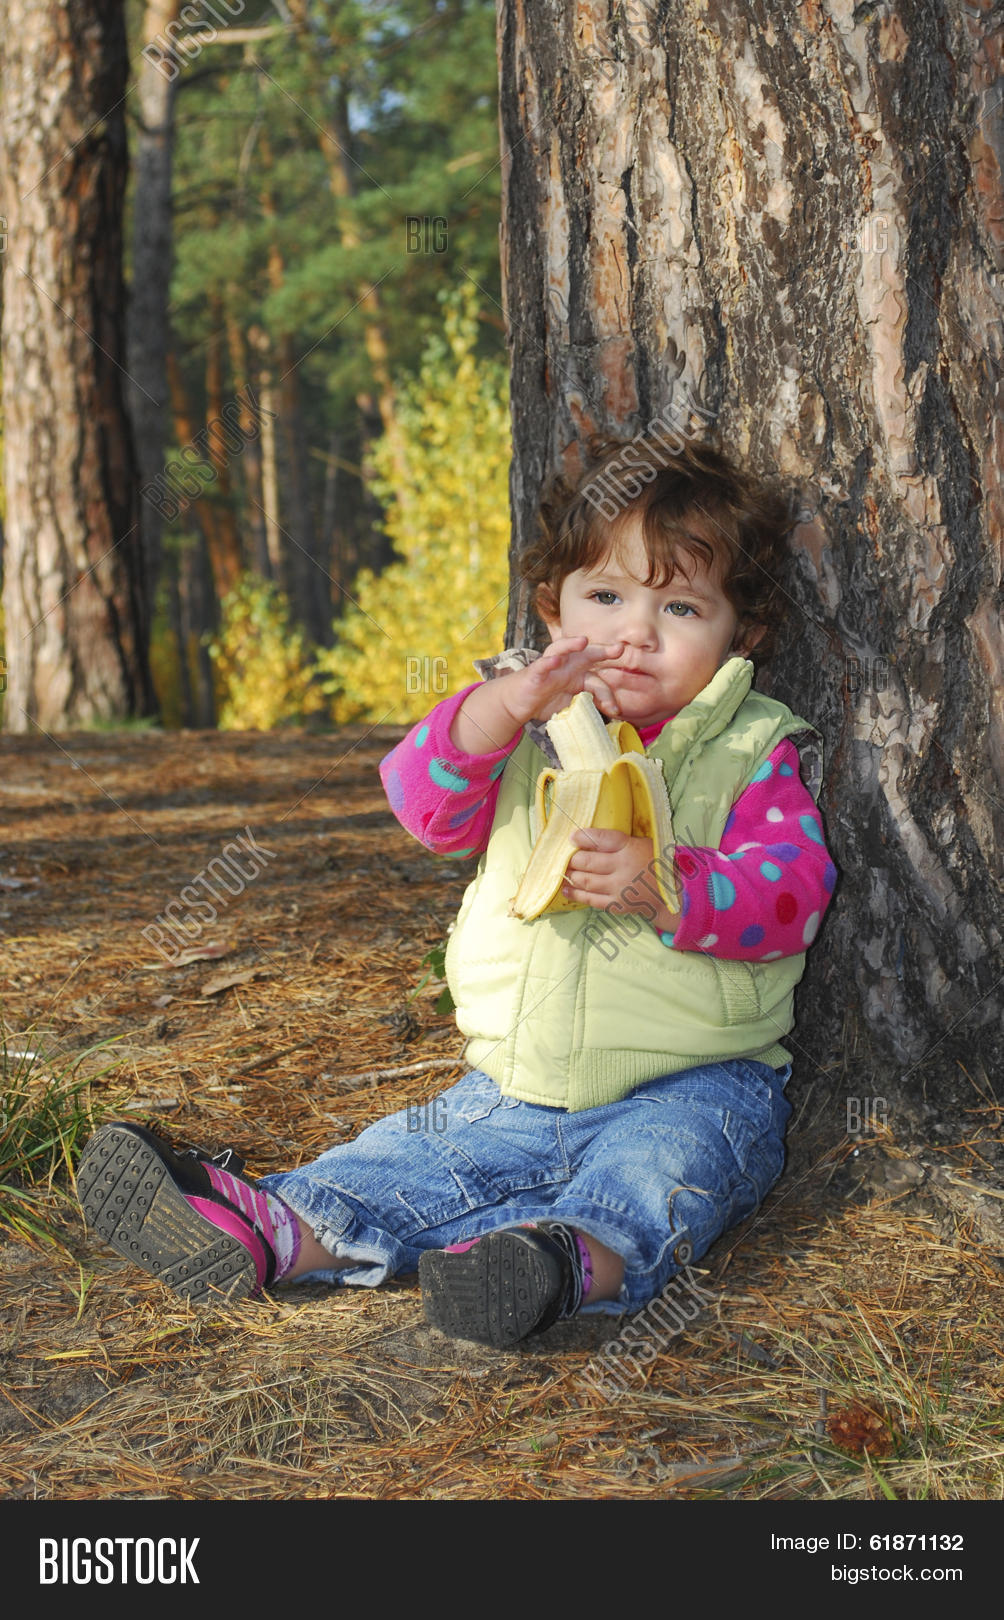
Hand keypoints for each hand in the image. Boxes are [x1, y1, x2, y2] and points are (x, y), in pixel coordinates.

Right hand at [499, 636, 626, 726]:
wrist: (516, 703)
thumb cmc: (544, 700)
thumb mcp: (571, 705)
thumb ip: (590, 703)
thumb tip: (615, 711)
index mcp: (578, 675)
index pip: (597, 681)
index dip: (608, 695)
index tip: (615, 711)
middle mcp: (566, 667)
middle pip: (586, 654)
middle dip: (602, 650)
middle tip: (619, 650)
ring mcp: (550, 668)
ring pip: (561, 650)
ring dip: (571, 644)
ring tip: (583, 641)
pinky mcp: (533, 674)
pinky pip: (540, 666)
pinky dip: (547, 662)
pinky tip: (554, 661)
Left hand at [561, 828, 680, 932]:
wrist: (671, 893)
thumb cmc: (652, 862)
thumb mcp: (640, 843)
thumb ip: (616, 841)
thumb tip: (583, 838)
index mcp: (630, 848)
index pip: (602, 839)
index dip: (583, 837)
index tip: (571, 837)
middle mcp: (623, 867)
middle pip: (588, 861)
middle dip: (571, 859)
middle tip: (564, 858)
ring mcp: (619, 887)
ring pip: (585, 881)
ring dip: (570, 876)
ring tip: (563, 872)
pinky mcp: (616, 904)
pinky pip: (591, 899)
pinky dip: (576, 894)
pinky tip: (566, 889)